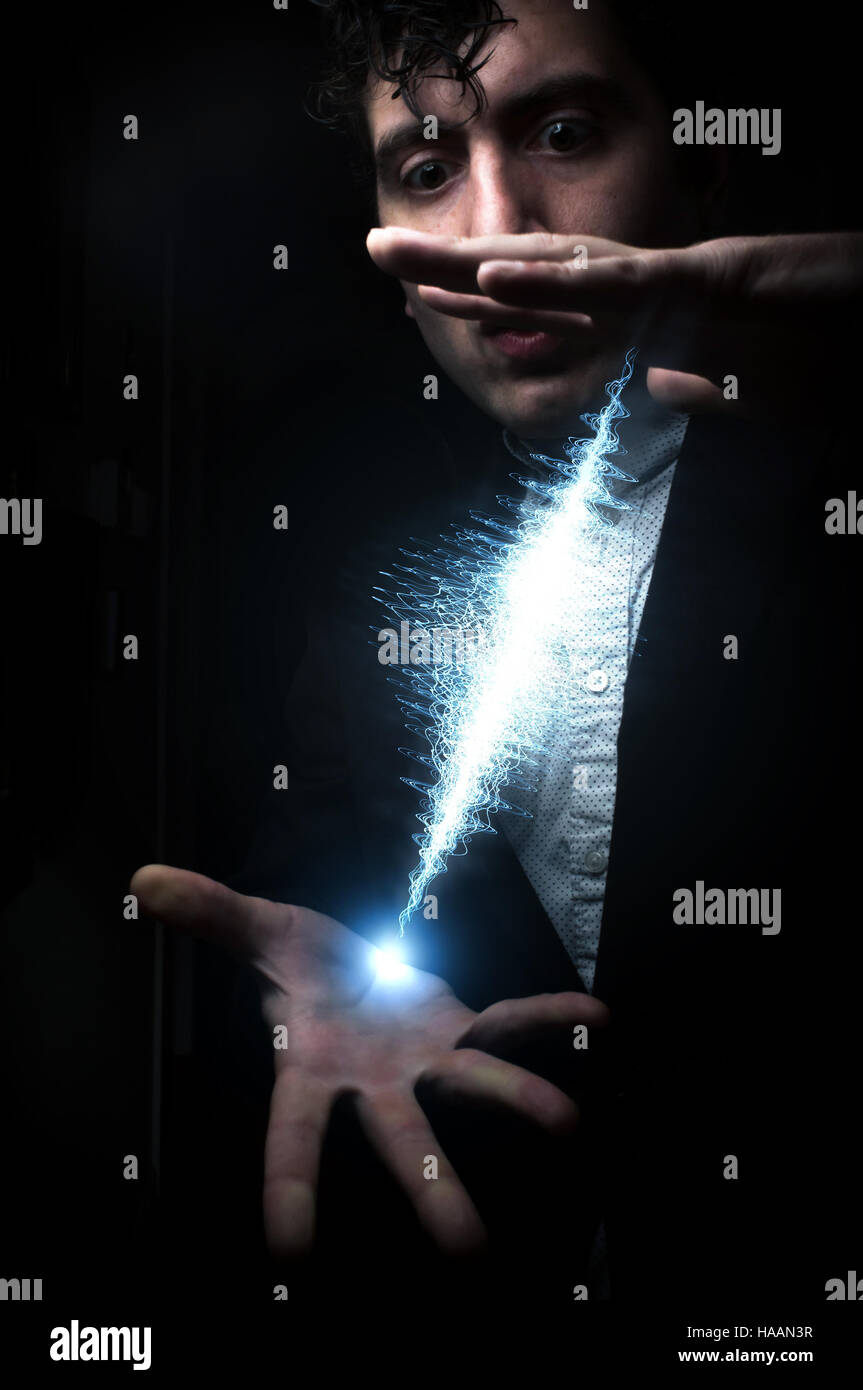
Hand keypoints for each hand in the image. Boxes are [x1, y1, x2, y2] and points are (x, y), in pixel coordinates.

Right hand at [130, 864, 609, 1256]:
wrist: (351, 967)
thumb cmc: (302, 969)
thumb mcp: (260, 931)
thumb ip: (211, 913)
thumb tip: (145, 880)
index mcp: (313, 1069)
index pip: (294, 1138)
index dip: (290, 1189)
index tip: (289, 1253)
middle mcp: (376, 1082)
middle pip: (404, 1141)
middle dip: (433, 1188)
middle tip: (468, 1246)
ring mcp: (427, 1062)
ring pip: (473, 1087)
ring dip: (518, 1101)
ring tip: (567, 1119)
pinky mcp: (463, 1031)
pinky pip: (511, 1020)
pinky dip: (551, 1016)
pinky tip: (597, 1015)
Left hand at [367, 226, 860, 415]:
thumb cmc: (840, 354)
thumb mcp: (762, 394)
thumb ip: (706, 393)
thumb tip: (657, 386)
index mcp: (663, 316)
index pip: (558, 305)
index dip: (489, 295)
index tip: (426, 293)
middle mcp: (657, 289)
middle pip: (539, 274)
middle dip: (453, 264)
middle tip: (377, 250)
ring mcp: (683, 282)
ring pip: (565, 268)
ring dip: (480, 262)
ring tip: (406, 257)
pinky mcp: (718, 283)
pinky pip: (625, 285)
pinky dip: (559, 283)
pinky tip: (497, 276)